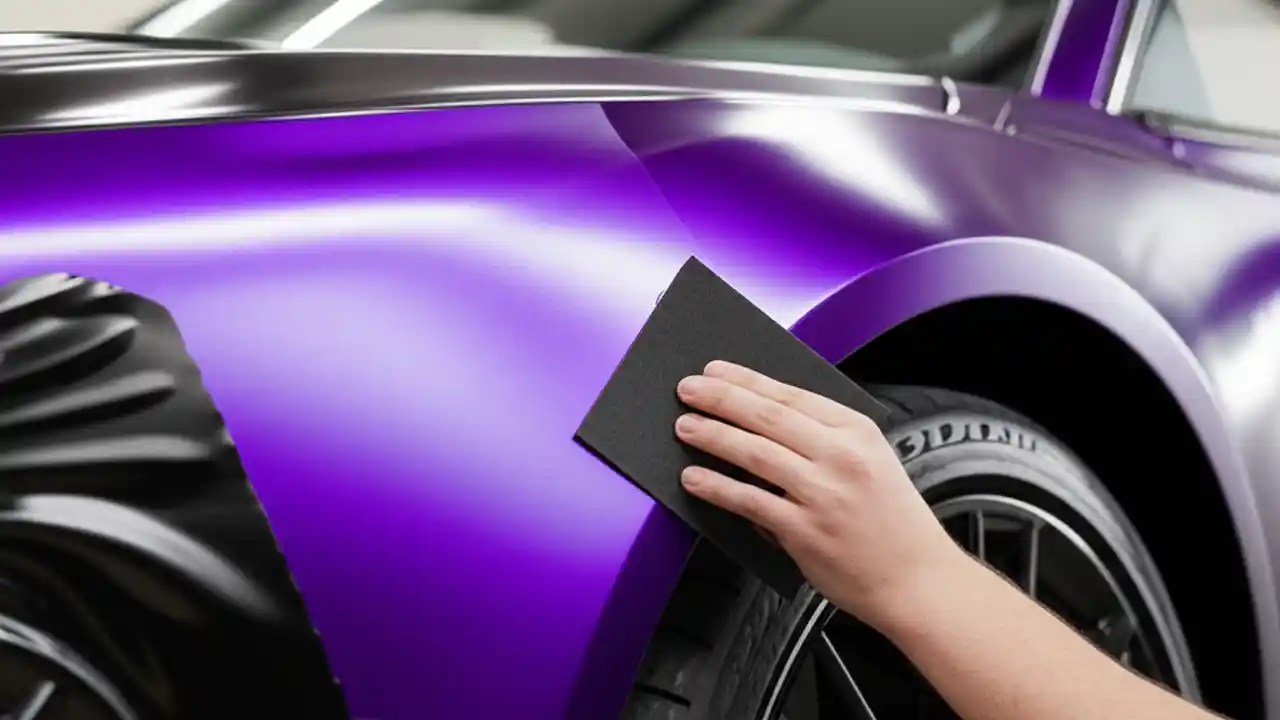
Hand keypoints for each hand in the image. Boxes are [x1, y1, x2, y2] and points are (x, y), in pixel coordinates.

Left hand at [675, 360, 965, 628]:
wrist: (917, 580)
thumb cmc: (891, 523)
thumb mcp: (872, 461)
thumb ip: (824, 440)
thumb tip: (759, 422)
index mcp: (857, 431)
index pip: (790, 394)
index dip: (746, 380)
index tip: (714, 370)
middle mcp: (840, 457)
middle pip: (767, 417)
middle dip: (720, 398)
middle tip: (687, 389)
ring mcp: (822, 494)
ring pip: (754, 454)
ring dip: (712, 436)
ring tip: (685, 426)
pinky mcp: (805, 531)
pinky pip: (750, 501)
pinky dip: (717, 487)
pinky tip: (694, 479)